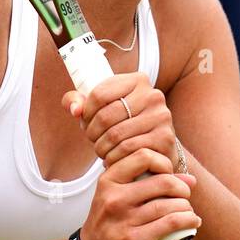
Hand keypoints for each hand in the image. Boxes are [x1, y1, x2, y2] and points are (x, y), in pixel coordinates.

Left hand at [62, 71, 182, 171]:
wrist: (160, 147)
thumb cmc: (126, 123)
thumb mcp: (104, 107)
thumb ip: (80, 101)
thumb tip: (75, 110)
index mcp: (138, 80)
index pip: (99, 94)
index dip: (86, 112)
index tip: (86, 121)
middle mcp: (153, 95)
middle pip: (106, 116)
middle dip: (92, 132)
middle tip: (92, 140)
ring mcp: (161, 116)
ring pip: (115, 135)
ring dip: (101, 148)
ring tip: (101, 150)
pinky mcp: (165, 138)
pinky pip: (128, 150)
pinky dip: (114, 158)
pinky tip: (112, 159)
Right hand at [77, 146, 199, 239]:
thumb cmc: (108, 224)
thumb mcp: (116, 197)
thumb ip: (147, 183)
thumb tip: (190, 179)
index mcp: (108, 181)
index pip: (143, 156)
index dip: (163, 162)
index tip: (168, 173)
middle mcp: (114, 198)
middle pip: (163, 181)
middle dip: (182, 187)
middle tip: (184, 194)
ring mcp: (124, 220)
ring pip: (169, 205)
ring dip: (186, 207)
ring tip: (188, 211)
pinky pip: (171, 224)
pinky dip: (188, 220)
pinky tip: (193, 222)